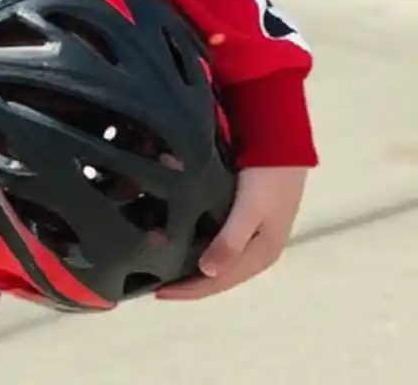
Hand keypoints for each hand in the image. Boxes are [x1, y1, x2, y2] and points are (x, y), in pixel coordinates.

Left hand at [156, 166, 308, 300]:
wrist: (283, 146)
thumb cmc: (266, 178)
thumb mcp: (249, 209)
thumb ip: (230, 241)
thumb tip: (207, 273)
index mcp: (262, 255)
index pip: (219, 282)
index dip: (189, 290)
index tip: (157, 292)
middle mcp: (259, 252)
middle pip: (218, 276)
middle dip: (188, 283)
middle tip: (153, 283)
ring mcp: (254, 237)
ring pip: (218, 262)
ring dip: (192, 269)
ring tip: (163, 269)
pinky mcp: (247, 222)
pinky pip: (219, 246)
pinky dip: (199, 250)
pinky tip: (182, 246)